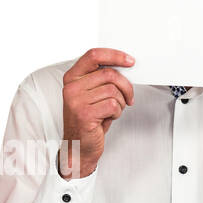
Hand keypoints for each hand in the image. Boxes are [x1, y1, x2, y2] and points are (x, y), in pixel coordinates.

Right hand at [59, 48, 134, 178]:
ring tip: (113, 110)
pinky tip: (109, 118)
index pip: (94, 55)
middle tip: (128, 96)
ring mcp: (76, 101)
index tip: (130, 61)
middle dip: (125, 86)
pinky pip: (113, 105)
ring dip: (120, 102)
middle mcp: (72, 87)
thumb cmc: (88, 120)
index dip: (115, 55)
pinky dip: (117, 112)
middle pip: (109, 73)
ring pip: (113, 91)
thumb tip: (125, 67)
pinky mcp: (85, 114)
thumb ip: (101, 79)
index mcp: (72, 77)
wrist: (78, 146)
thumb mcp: (91, 95)